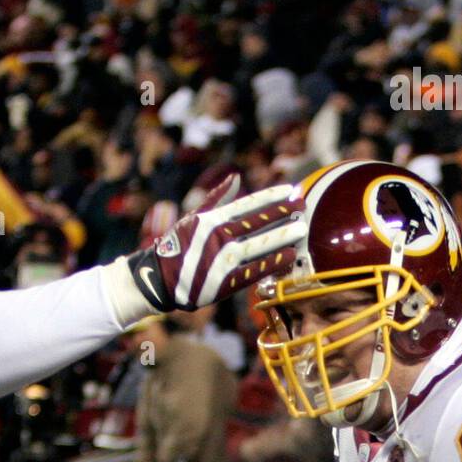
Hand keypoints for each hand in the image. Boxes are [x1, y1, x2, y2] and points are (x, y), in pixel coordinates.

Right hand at [124, 173, 305, 312]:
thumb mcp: (194, 218)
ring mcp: (222, 260)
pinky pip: (254, 272)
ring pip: (260, 245)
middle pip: (258, 223)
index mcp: (212, 219)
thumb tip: (236, 177)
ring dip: (284, 237)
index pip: (248, 204)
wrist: (158, 280)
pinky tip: (290, 257)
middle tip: (303, 205)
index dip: (271, 197)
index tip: (290, 190)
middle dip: (283, 213)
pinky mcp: (223, 283)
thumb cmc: (178, 246)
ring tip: (302, 229)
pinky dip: (273, 263)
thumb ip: (217, 198)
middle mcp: (218, 237)